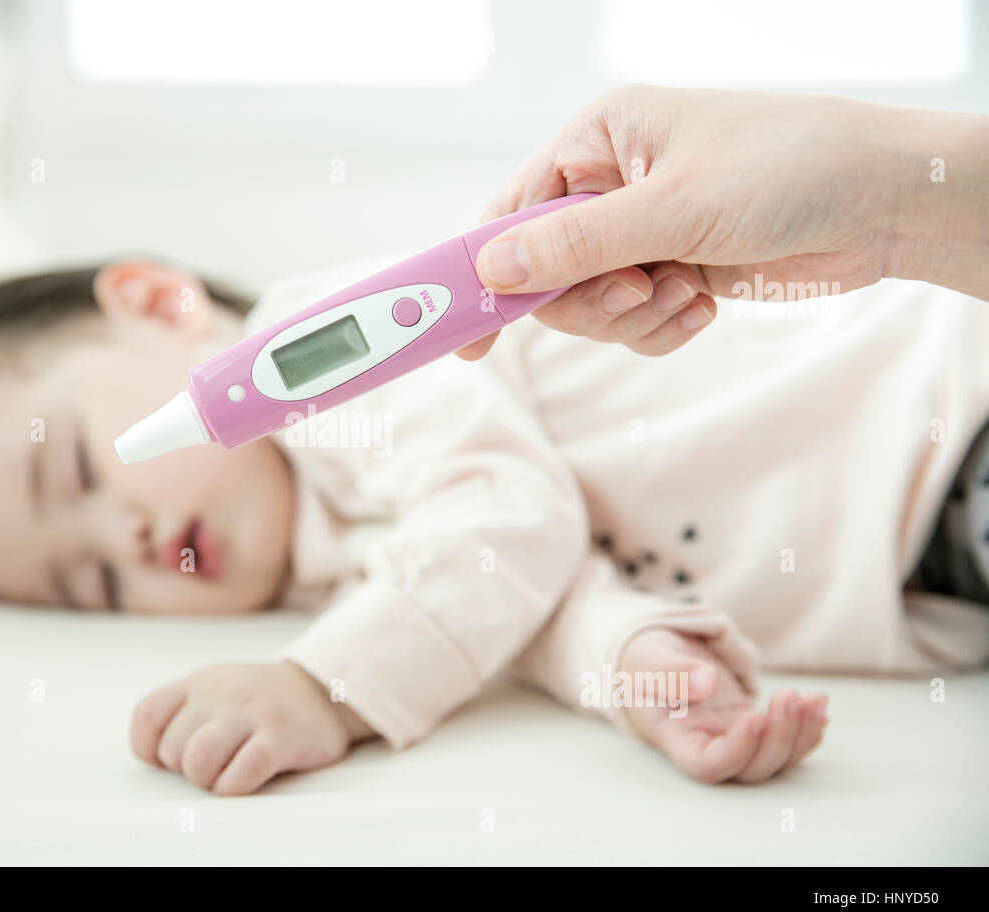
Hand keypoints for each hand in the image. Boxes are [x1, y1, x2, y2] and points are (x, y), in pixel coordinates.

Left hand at [130, 660, 372, 794]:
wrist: (323, 690)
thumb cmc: (259, 701)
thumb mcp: (216, 688)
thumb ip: (181, 711)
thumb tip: (154, 758)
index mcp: (200, 683)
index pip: (147, 715)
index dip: (149, 749)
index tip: (171, 759)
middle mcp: (222, 693)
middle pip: (173, 749)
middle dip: (187, 770)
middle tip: (213, 766)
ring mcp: (252, 713)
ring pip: (199, 760)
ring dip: (208, 781)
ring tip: (226, 775)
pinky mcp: (280, 738)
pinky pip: (240, 775)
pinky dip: (235, 787)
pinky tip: (248, 779)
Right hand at [461, 85, 988, 358]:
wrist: (888, 202)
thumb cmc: (790, 168)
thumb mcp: (672, 207)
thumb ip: (576, 244)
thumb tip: (494, 269)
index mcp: (598, 142)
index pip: (509, 212)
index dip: (479, 271)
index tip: (461, 332)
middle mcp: (611, 185)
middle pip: (545, 274)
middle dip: (587, 299)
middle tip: (634, 292)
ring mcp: (642, 232)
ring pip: (590, 308)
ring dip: (633, 316)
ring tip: (686, 290)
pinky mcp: (674, 271)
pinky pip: (634, 325)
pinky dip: (663, 327)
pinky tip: (705, 303)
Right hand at [619, 628, 827, 783]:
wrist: (654, 659)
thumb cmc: (644, 664)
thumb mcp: (649, 661)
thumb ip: (673, 673)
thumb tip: (707, 682)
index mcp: (677, 740)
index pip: (708, 766)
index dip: (737, 751)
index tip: (754, 717)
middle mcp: (708, 748)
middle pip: (752, 769)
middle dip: (779, 738)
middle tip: (788, 697)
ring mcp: (733, 740)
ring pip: (776, 760)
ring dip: (801, 735)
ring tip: (815, 699)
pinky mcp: (751, 727)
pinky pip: (786, 741)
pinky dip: (807, 728)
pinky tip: (818, 705)